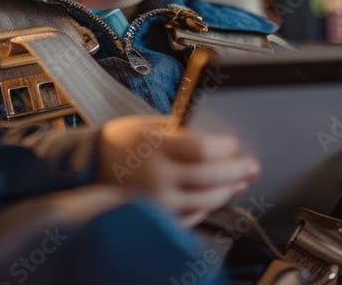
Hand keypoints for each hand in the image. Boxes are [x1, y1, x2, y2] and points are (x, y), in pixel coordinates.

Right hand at [94, 115, 259, 225]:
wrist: (89, 167)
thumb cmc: (121, 141)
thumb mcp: (146, 124)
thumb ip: (178, 130)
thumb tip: (214, 135)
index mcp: (154, 146)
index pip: (200, 148)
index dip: (223, 147)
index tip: (234, 144)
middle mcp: (156, 175)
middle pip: (208, 176)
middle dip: (236, 171)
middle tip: (252, 166)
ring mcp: (157, 200)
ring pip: (205, 200)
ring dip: (227, 191)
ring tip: (240, 182)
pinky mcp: (156, 217)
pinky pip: (191, 216)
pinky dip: (207, 206)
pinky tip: (217, 197)